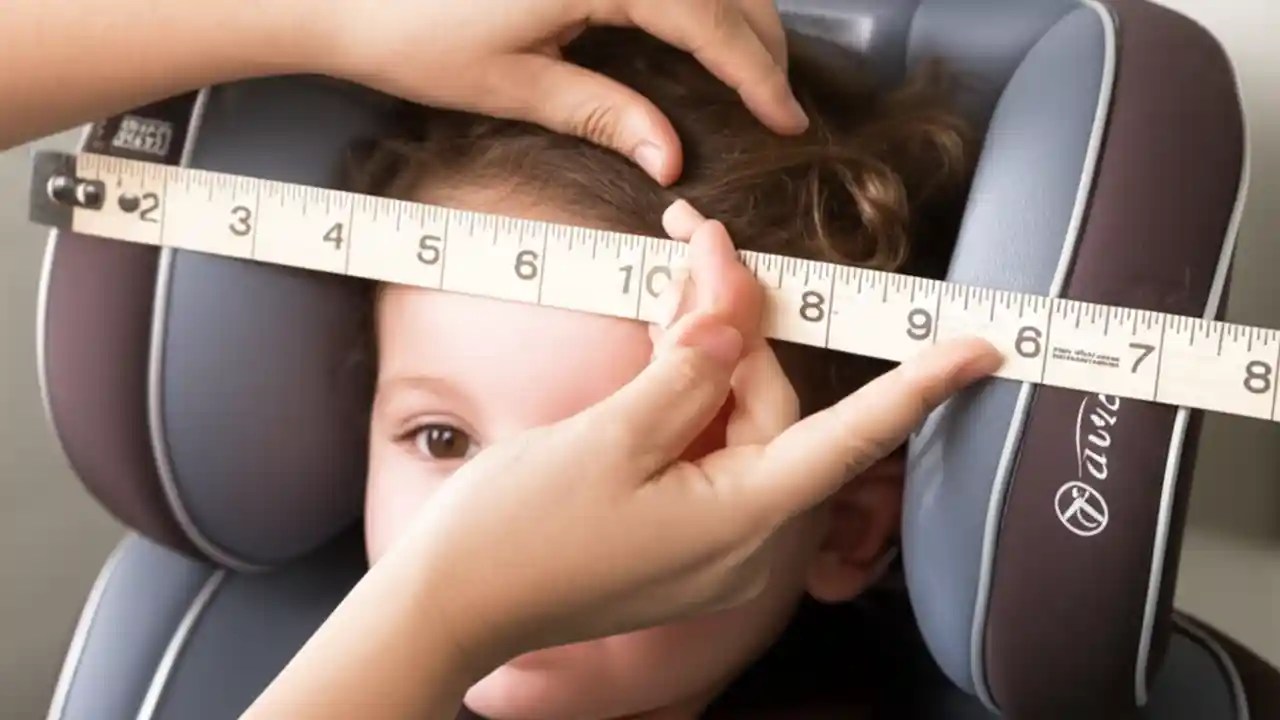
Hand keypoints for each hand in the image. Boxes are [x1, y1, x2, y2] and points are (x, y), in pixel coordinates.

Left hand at [323, 0, 806, 184]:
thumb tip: (671, 161)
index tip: (788, 117)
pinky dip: (696, 0)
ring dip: (736, 13)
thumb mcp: (514, 85)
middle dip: (760, 40)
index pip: (706, 20)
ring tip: (753, 72)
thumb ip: (602, 113)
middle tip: (780, 103)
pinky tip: (700, 31)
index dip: (754, 74)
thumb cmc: (414, 35)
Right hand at [392, 201, 1002, 678]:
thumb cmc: (519, 535)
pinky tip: (658, 343)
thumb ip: (685, 373)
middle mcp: (740, 536)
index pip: (850, 437)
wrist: (449, 607)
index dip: (919, 387)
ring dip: (705, 350)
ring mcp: (707, 539)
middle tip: (695, 239)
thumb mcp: (606, 438)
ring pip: (735, 420)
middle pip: (773, 405)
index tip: (979, 349)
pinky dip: (685, 392)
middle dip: (737, 320)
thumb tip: (734, 319)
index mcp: (739, 518)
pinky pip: (704, 448)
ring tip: (666, 280)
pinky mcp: (675, 532)